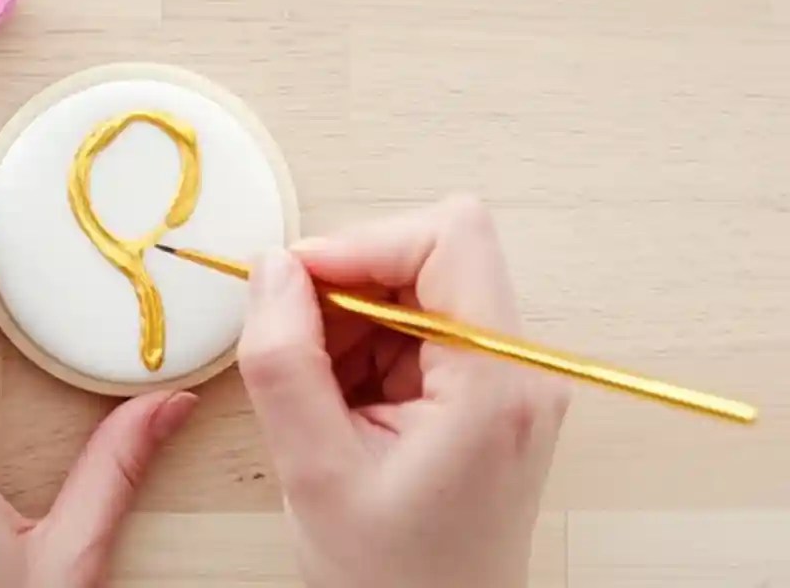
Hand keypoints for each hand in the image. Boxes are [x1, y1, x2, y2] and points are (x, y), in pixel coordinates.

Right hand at [238, 196, 569, 587]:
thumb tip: (271, 268)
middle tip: (295, 346)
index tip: (296, 281)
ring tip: (320, 396)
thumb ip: (284, 361)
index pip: (450, 236)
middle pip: (432, 255)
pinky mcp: (484, 391)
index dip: (362, 242)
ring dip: (349, 322)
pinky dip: (364, 349)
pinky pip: (416, 329)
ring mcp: (505, 377)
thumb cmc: (392, 582)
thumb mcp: (315, 472)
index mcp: (496, 381)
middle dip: (347, 285)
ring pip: (416, 287)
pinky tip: (341, 405)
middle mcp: (517, 366)